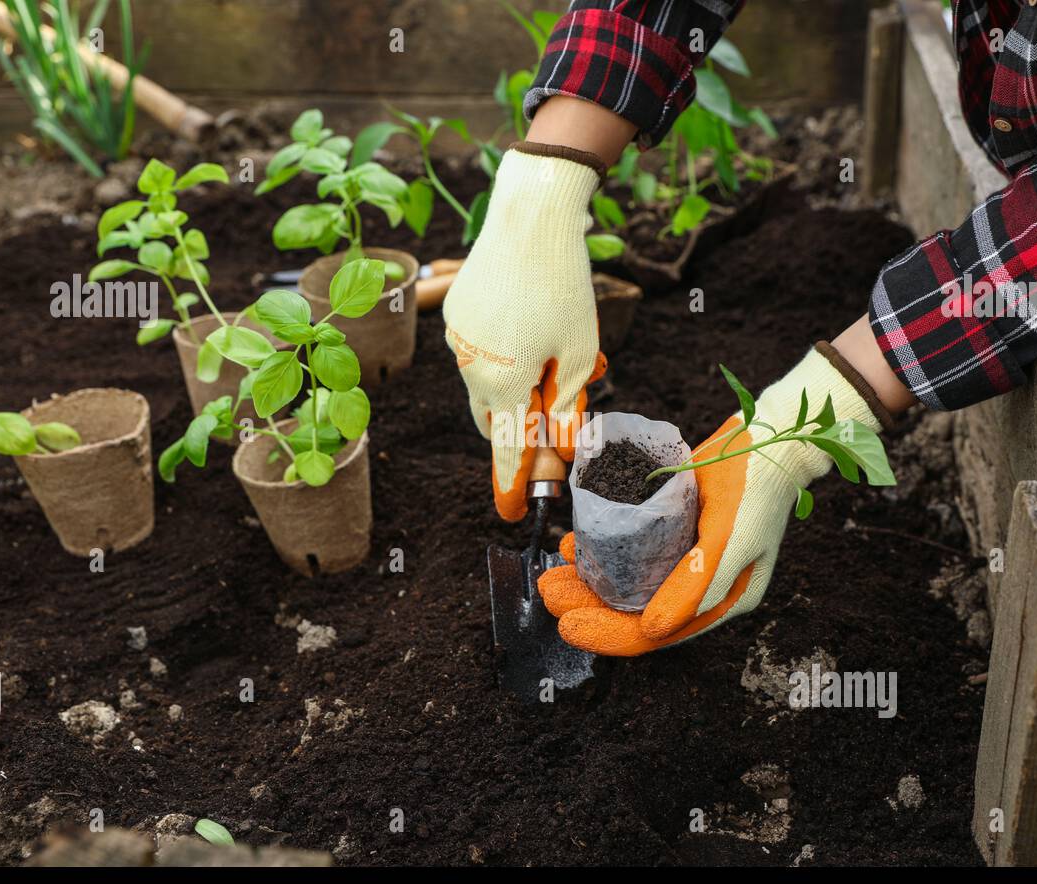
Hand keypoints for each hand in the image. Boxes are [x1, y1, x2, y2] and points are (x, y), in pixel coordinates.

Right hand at [444, 145, 606, 520]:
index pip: (506, 449)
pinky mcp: (456, 315)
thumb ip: (568, 405)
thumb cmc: (563, 285)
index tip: (511, 513)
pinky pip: (478, 351)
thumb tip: (559, 448)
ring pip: (486, 383)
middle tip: (553, 423)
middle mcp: (471, 366)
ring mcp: (458, 340)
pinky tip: (534, 326)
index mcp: (504, 382)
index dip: (511, 484)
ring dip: (517, 385)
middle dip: (518, 429)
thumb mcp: (581, 353)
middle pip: (492, 420)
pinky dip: (504, 355)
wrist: (530, 217)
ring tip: (560, 355)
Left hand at [538, 348, 886, 654]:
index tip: (567, 625)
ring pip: (629, 584)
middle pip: (636, 612)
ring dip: (589, 581)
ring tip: (553, 572)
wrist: (772, 432)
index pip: (656, 633)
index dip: (609, 634)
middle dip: (589, 606)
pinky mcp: (675, 531)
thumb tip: (654, 630)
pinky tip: (574, 544)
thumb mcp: (730, 537)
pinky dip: (602, 551)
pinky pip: (632, 552)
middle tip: (549, 591)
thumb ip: (697, 585)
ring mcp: (688, 560)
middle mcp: (702, 588)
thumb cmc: (757, 483)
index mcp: (722, 600)